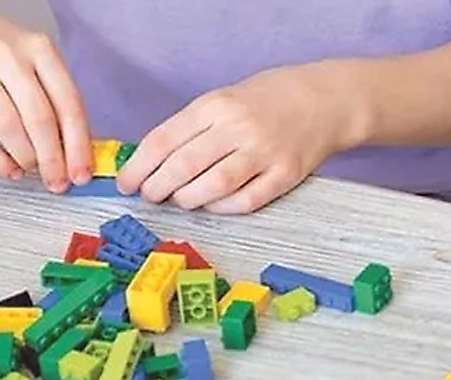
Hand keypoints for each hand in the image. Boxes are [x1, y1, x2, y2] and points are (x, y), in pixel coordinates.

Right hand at [0, 0, 91, 190]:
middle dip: (52, 159)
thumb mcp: (36, 65)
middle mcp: (7, 56)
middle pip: (39, 118)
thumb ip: (58, 105)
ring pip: (8, 127)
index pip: (68, 103)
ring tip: (31, 169)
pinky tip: (10, 169)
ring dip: (25, 158)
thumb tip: (76, 158)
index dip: (78, 146)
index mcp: (39, 49)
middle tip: (57, 182)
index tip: (81, 175)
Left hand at [117, 63, 360, 213]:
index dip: (139, 166)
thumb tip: (154, 161)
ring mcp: (263, 153)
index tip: (127, 183)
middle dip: (158, 187)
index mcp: (215, 105)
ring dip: (188, 199)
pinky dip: (224, 208)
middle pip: (184, 166)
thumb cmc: (267, 102)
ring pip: (213, 186)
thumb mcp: (225, 100)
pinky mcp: (284, 176)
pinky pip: (246, 201)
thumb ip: (194, 128)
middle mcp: (237, 127)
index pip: (164, 140)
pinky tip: (213, 206)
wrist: (323, 100)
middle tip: (150, 196)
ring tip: (180, 201)